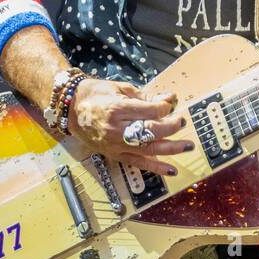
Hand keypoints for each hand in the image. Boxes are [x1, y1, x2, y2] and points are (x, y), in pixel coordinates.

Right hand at [67, 79, 193, 176]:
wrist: (71, 109)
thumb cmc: (95, 95)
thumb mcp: (120, 88)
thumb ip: (145, 96)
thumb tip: (169, 99)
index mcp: (116, 109)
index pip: (149, 112)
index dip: (164, 108)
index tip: (170, 104)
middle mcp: (116, 130)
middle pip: (150, 131)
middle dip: (171, 126)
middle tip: (182, 121)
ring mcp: (115, 145)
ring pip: (148, 149)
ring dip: (171, 148)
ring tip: (188, 146)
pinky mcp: (115, 155)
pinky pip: (138, 163)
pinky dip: (156, 167)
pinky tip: (172, 170)